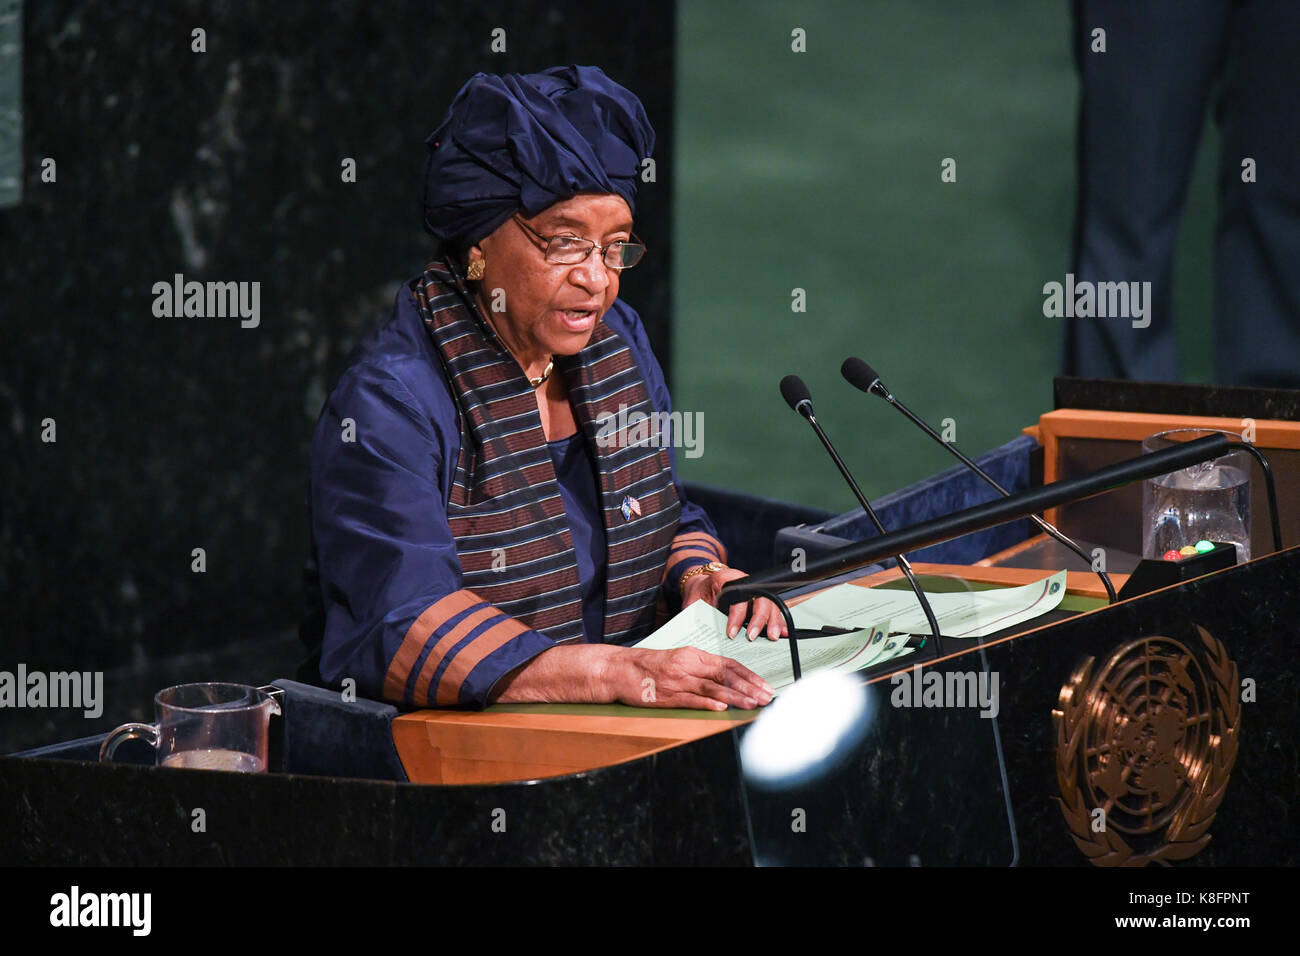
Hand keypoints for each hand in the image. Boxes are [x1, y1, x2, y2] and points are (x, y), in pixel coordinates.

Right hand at [610, 646, 773, 710]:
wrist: (620, 670)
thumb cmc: (650, 665)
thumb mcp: (678, 659)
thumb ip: (701, 667)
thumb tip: (727, 679)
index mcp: (693, 654)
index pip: (728, 663)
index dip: (749, 675)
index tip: (764, 685)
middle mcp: (688, 665)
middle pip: (725, 675)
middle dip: (749, 687)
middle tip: (767, 697)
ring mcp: (678, 680)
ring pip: (713, 687)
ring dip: (736, 696)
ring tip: (753, 704)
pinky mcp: (667, 695)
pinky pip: (691, 699)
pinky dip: (707, 702)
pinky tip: (722, 707)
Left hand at [681, 565, 788, 641]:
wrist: (704, 585)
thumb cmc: (700, 593)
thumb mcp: (692, 601)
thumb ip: (694, 613)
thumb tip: (694, 632)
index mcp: (726, 579)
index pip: (737, 596)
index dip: (736, 615)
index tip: (731, 632)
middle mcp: (744, 582)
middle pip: (760, 597)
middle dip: (759, 619)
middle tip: (753, 636)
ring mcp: (754, 590)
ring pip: (770, 603)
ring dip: (773, 621)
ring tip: (772, 637)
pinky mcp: (759, 600)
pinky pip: (772, 609)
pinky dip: (777, 621)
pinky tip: (781, 632)